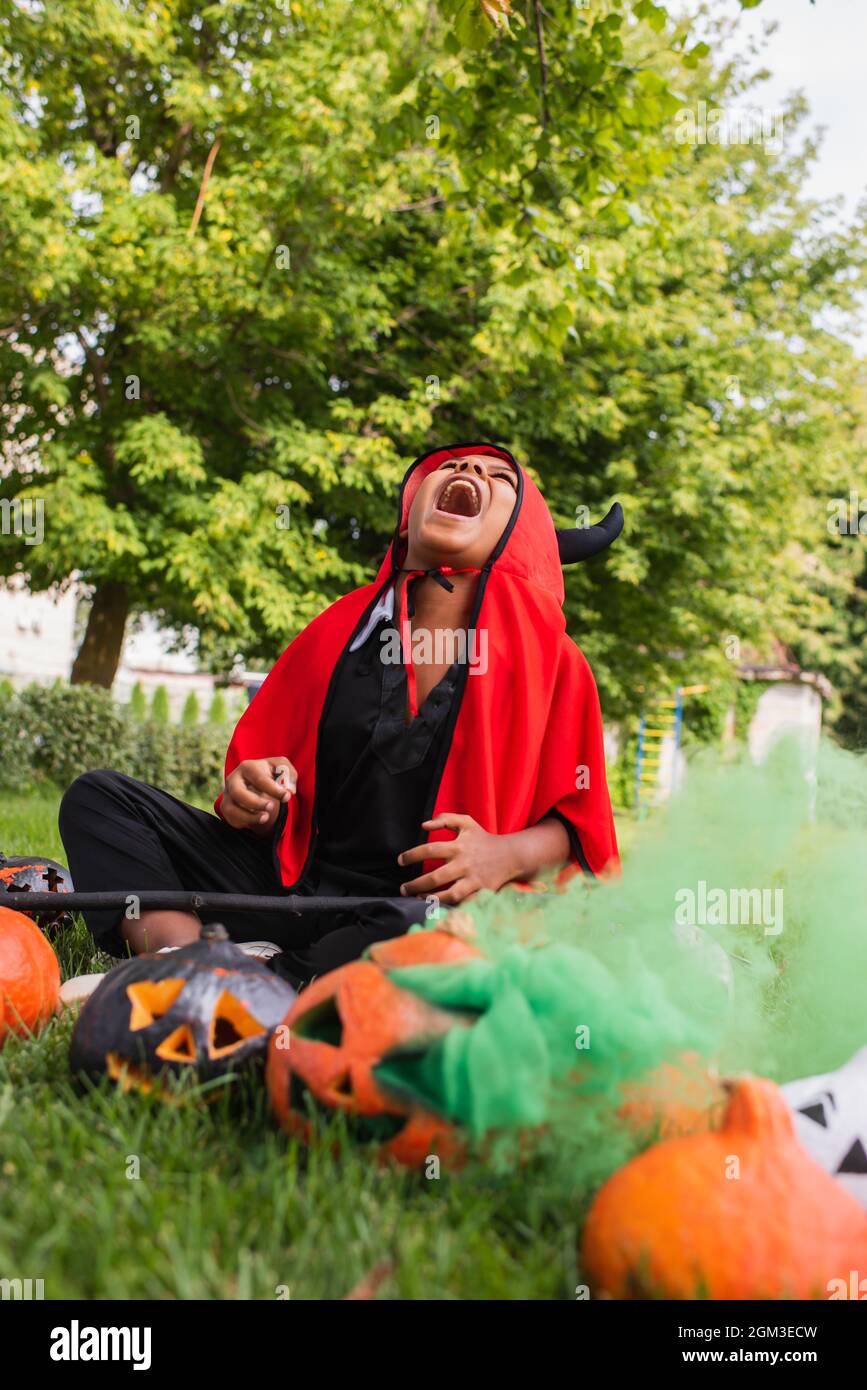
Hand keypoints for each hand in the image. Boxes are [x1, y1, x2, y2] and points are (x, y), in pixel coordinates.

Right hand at [222, 756, 296, 833]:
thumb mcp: (280, 767)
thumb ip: (288, 772)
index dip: (274, 789)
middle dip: (255, 803)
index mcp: (248, 767)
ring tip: (265, 818)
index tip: (287, 797)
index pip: (259, 779)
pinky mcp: (226, 807)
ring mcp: (227, 794)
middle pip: (237, 792)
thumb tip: (289, 789)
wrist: (255, 781)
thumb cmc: (269, 774)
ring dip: (248, 817)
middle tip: (271, 808)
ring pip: (231, 809)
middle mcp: (233, 780)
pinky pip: (231, 819)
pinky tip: (257, 819)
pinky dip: (244, 823)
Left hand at [397, 812, 520, 905]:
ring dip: (431, 898)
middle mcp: (464, 864)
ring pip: (449, 894)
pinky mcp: (481, 892)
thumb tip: (424, 825)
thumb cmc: (483, 839)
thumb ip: (445, 819)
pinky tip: (437, 906)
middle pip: (435, 877)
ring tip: (417, 899)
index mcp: (459, 846)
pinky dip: (450, 906)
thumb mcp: (466, 822)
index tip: (400, 861)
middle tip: (403, 889)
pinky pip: (463, 903)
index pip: (429, 850)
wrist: (510, 855)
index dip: (412, 855)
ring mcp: (473, 879)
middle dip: (416, 884)